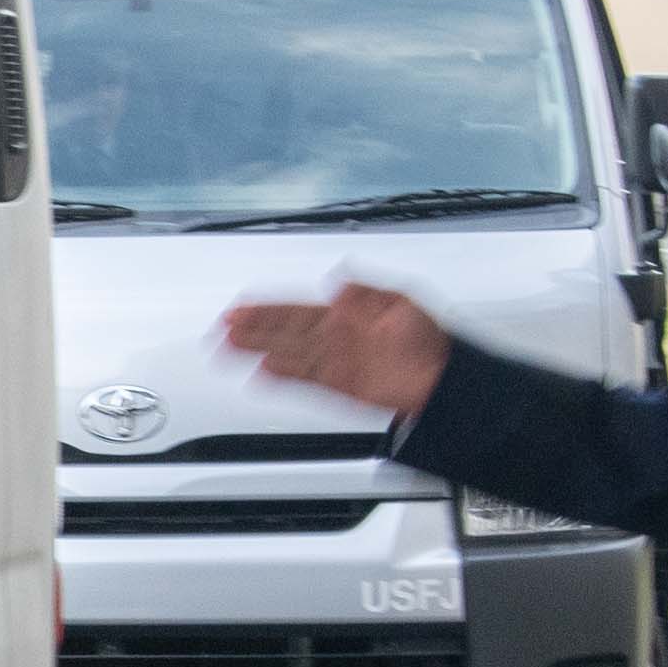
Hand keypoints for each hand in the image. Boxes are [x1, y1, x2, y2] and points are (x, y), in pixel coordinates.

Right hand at [220, 283, 452, 416]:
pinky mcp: (340, 386)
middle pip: (284, 331)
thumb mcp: (400, 300)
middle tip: (224, 327)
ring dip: (259, 350)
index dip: (267, 308)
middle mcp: (335, 337)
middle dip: (253, 328)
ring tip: (230, 349)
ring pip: (288, 353)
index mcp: (345, 314)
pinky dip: (283, 376)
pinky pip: (305, 378)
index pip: (296, 308)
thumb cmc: (429, 339)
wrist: (443, 380)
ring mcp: (335, 362)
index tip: (241, 307)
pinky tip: (262, 372)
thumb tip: (339, 281)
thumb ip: (366, 291)